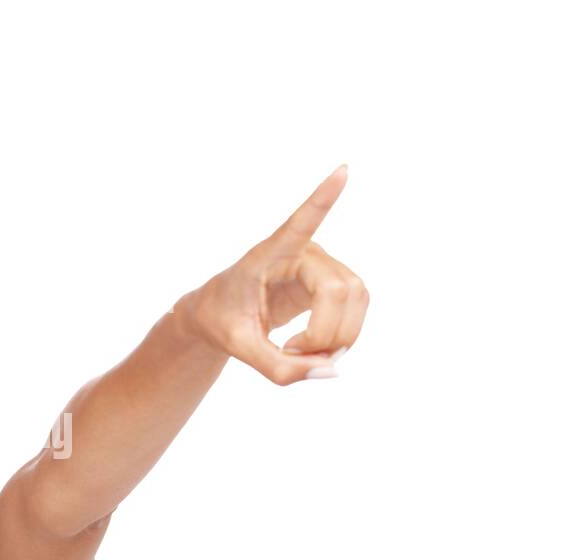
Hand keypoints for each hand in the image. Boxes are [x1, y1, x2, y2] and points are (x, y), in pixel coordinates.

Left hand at [172, 164, 368, 384]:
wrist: (219, 315)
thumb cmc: (221, 321)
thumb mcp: (238, 348)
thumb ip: (277, 367)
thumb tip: (330, 372)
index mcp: (265, 257)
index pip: (296, 225)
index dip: (321, 200)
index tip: (342, 170)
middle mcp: (301, 252)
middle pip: (339, 289)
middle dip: (326, 334)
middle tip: (294, 356)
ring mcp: (322, 265)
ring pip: (357, 298)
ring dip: (338, 338)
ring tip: (301, 354)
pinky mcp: (333, 282)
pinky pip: (357, 309)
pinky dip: (342, 338)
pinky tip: (314, 350)